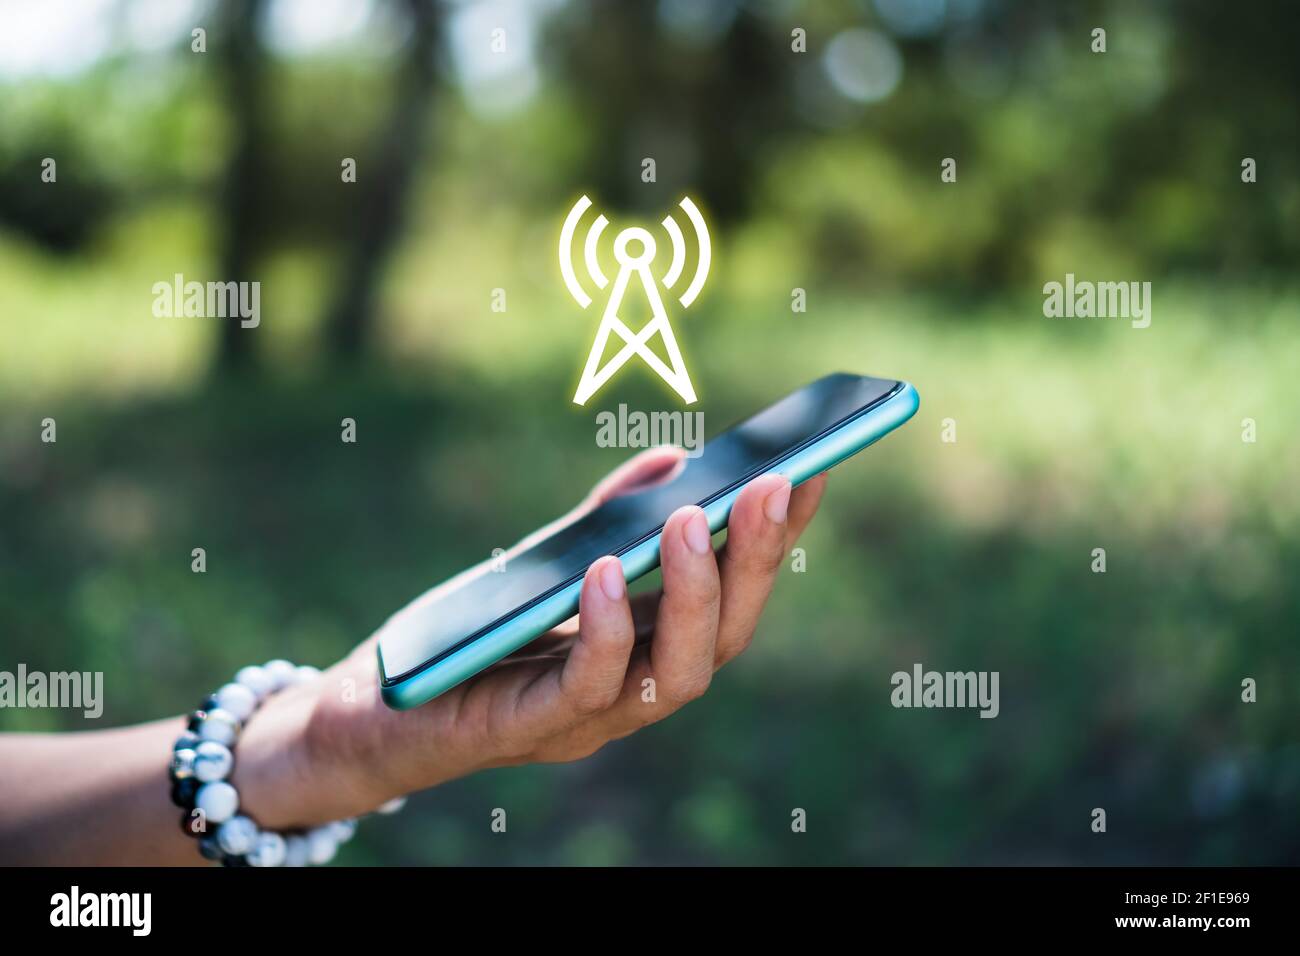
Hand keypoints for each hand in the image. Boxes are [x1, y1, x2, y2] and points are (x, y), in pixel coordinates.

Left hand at [233, 448, 826, 827]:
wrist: (381, 709)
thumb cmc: (476, 635)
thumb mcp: (548, 563)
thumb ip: (607, 518)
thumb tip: (675, 460)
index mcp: (651, 647)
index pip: (734, 595)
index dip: (777, 538)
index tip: (809, 468)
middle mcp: (639, 689)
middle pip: (727, 636)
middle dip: (757, 560)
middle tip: (774, 484)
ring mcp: (591, 718)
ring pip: (678, 674)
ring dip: (696, 594)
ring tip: (695, 520)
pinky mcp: (530, 728)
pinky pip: (585, 689)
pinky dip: (606, 632)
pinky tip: (606, 572)